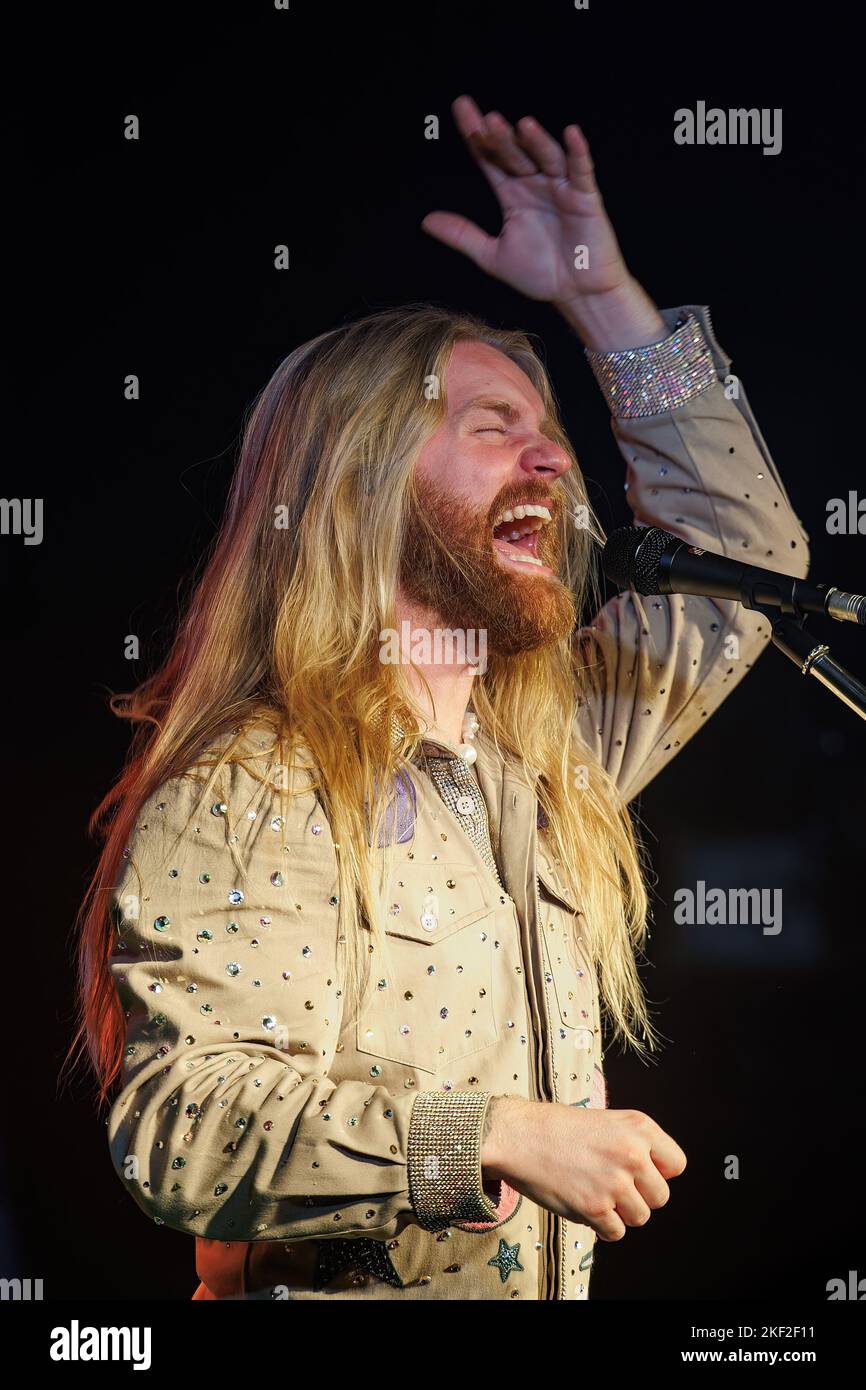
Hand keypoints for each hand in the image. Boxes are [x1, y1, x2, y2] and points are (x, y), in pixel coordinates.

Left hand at [422, 94, 630, 308]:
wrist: (577, 293)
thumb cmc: (541, 274)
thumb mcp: (492, 256)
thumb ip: (462, 235)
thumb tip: (426, 221)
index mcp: (513, 194)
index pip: (490, 159)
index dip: (476, 136)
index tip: (461, 108)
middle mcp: (535, 184)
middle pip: (514, 154)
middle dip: (501, 137)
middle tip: (486, 121)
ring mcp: (561, 188)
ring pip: (545, 157)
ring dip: (535, 141)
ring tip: (521, 126)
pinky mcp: (585, 198)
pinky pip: (581, 171)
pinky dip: (578, 152)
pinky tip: (571, 133)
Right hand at [481, 1094, 686, 1241]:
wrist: (518, 1136)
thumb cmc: (558, 1128)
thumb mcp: (608, 1121)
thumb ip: (636, 1145)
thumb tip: (656, 1180)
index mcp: (639, 1127)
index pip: (677, 1164)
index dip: (659, 1173)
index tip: (640, 1173)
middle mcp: (632, 1154)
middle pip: (660, 1197)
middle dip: (639, 1197)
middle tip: (612, 1185)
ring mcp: (614, 1182)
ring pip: (640, 1218)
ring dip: (620, 1212)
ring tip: (595, 1192)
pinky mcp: (594, 1207)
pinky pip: (616, 1232)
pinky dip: (603, 1226)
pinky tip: (586, 1205)